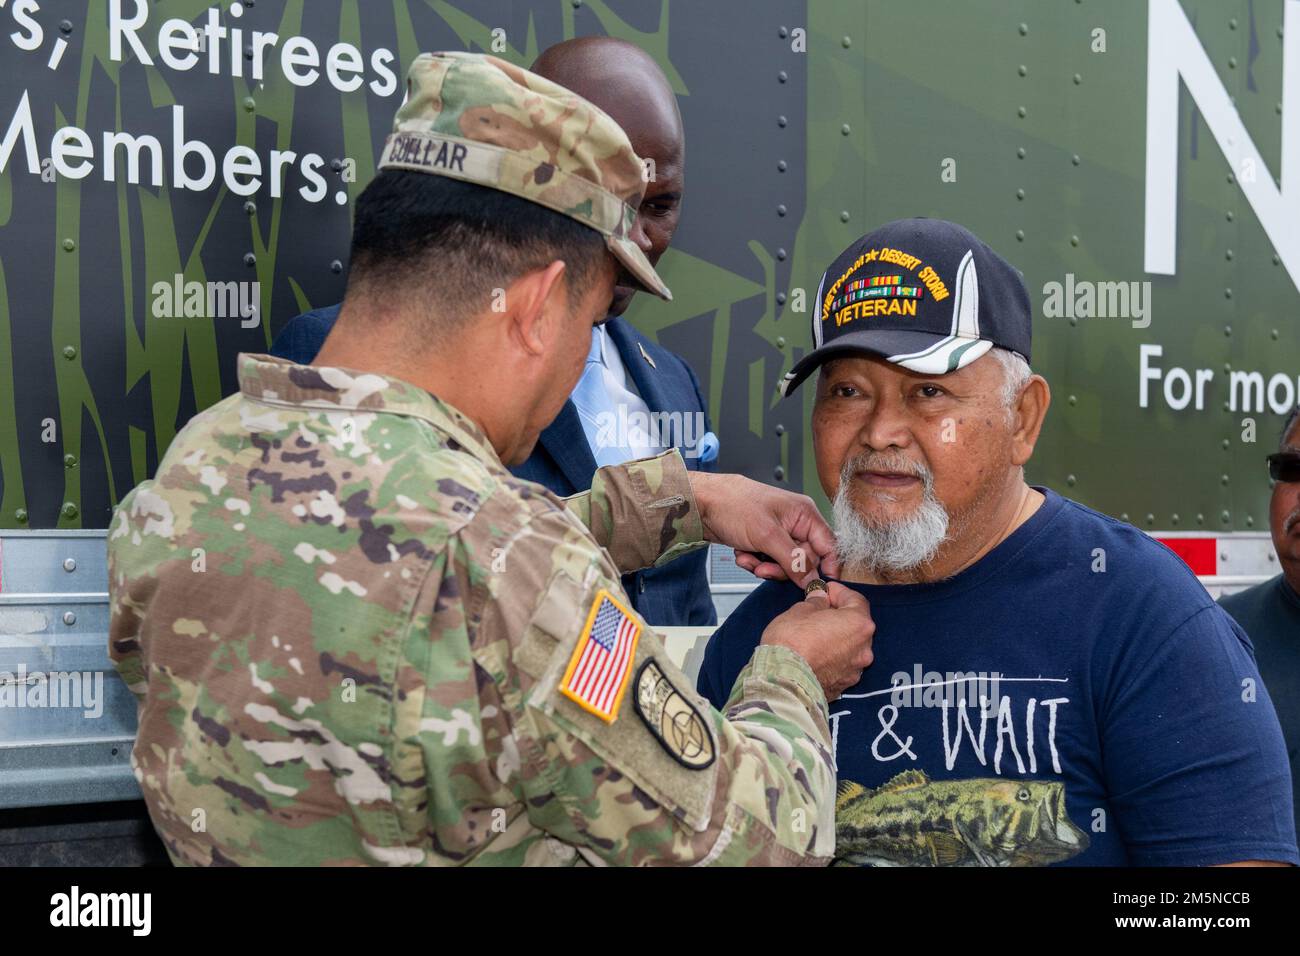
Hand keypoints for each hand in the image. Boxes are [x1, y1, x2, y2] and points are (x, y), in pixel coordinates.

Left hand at [688, 471, 839, 585]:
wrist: (702, 503)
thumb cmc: (733, 505)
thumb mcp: (767, 535)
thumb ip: (793, 560)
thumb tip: (812, 581)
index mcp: (805, 514)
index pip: (828, 546)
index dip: (825, 568)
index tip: (815, 586)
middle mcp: (795, 523)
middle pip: (805, 560)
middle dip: (783, 568)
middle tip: (763, 569)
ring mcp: (779, 533)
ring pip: (784, 564)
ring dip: (765, 566)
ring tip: (748, 559)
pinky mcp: (763, 541)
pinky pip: (768, 561)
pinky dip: (754, 562)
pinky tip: (742, 554)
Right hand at [759, 582, 873, 700]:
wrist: (783, 682)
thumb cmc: (792, 642)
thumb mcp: (800, 611)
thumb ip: (816, 602)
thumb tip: (820, 598)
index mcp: (858, 624)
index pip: (856, 600)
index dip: (839, 592)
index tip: (824, 591)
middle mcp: (864, 648)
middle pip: (856, 625)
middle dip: (838, 616)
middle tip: (818, 611)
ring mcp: (855, 669)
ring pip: (849, 647)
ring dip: (836, 639)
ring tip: (813, 635)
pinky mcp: (843, 686)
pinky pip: (841, 665)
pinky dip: (831, 658)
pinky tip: (814, 655)